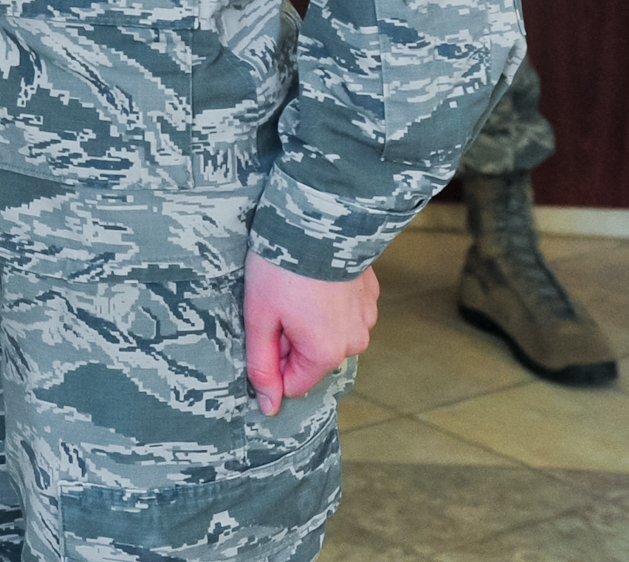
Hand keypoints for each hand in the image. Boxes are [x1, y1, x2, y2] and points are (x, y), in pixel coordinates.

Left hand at [242, 254, 378, 415]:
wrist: (316, 220)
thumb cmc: (280, 270)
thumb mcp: (259, 319)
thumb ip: (262, 366)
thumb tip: (268, 407)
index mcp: (327, 353)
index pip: (293, 382)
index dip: (273, 358)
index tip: (266, 326)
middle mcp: (354, 342)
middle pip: (312, 357)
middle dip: (291, 337)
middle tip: (278, 302)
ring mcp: (366, 318)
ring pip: (328, 334)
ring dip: (308, 319)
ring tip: (296, 288)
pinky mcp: (369, 296)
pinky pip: (343, 312)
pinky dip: (326, 302)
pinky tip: (315, 280)